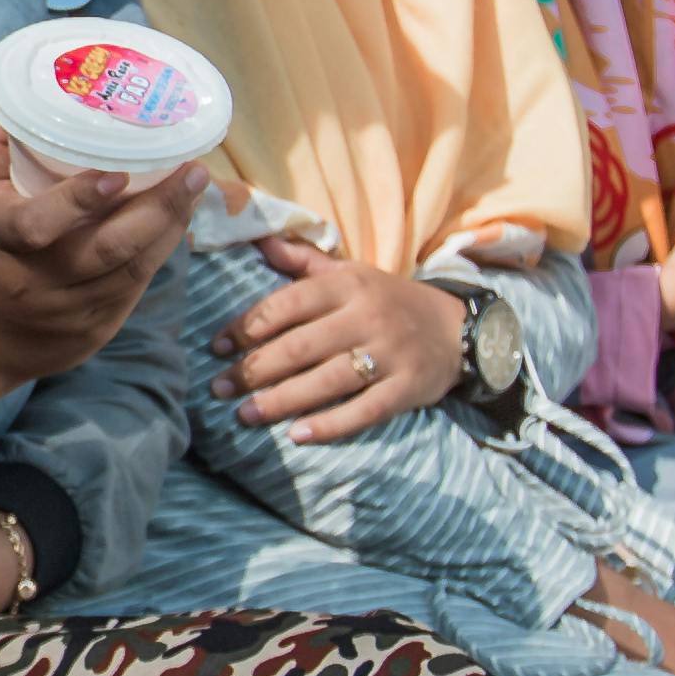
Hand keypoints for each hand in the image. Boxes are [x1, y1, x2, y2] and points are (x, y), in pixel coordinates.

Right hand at [0, 118, 198, 427]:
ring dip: (170, 228)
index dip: (77, 201)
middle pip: (106, 249)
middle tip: (193, 171)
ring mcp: (71, 311)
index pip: (37, 224)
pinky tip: (176, 223)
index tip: (116, 174)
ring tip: (195, 189)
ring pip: (132, 270)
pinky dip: (159, 253)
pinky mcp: (96, 332)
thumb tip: (8, 104)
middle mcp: (38, 281)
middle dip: (158, 209)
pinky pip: (135, 290)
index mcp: (1, 242)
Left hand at [217, 236, 461, 442]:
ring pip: (326, 381)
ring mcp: (389, 355)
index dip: (248, 327)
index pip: (287, 304)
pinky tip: (297, 435)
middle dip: (253, 370)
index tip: (216, 347)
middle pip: (300, 346)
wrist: (459, 330)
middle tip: (219, 388)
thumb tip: (259, 240)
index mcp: (348, 285)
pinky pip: (363, 410)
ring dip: (280, 401)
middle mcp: (366, 317)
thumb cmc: (390, 301)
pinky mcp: (406, 389)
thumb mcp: (352, 272)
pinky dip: (330, 425)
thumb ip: (303, 261)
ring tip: (244, 415)